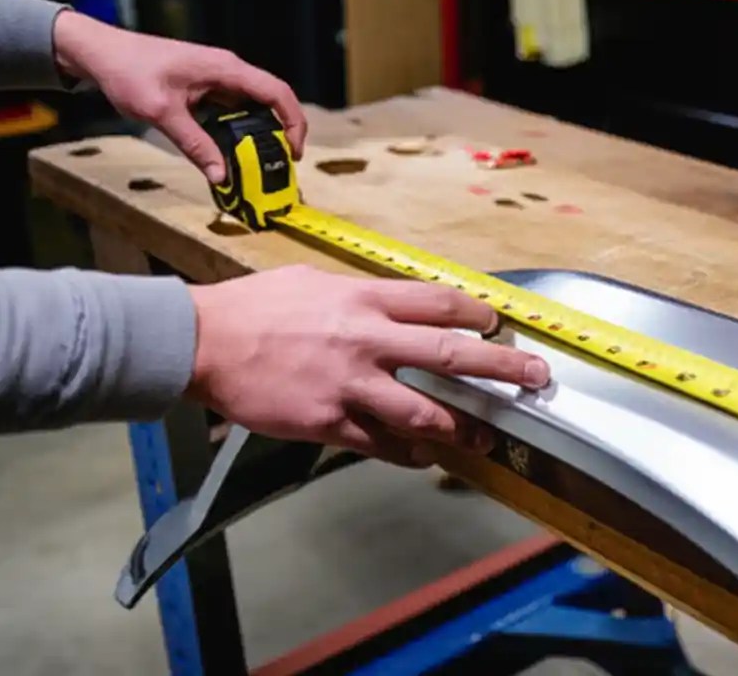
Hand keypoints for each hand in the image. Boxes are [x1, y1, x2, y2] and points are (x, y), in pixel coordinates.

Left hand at [52, 11, 306, 182]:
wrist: (101, 53)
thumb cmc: (128, 71)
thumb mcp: (162, 113)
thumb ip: (194, 145)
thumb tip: (221, 176)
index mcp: (224, 69)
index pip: (276, 92)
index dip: (294, 122)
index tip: (295, 152)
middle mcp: (227, 71)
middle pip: (271, 101)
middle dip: (282, 133)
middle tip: (280, 166)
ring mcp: (217, 79)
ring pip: (253, 107)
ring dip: (260, 135)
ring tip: (259, 165)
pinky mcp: (206, 88)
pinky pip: (233, 110)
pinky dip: (239, 131)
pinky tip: (233, 153)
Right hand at [185, 266, 551, 467]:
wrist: (203, 341)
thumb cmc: (253, 307)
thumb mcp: (312, 281)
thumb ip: (357, 295)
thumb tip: (390, 303)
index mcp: (363, 297)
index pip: (440, 303)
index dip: (477, 315)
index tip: (496, 325)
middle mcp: (366, 338)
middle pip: (451, 355)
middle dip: (501, 368)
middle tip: (534, 379)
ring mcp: (350, 383)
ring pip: (424, 412)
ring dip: (461, 427)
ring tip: (484, 437)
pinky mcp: (329, 420)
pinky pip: (380, 443)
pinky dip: (408, 453)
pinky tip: (423, 457)